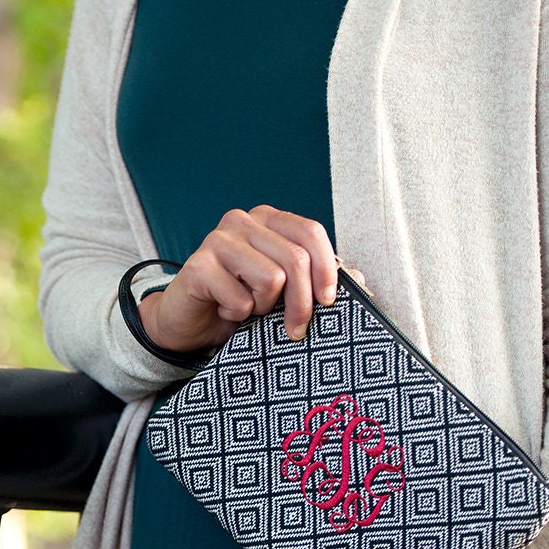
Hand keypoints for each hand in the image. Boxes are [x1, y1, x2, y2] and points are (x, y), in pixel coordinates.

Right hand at [138, 205, 353, 352]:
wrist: (188, 323)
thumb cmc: (239, 302)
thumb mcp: (282, 291)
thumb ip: (316, 279)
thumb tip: (360, 277)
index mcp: (267, 219)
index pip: (311, 232)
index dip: (327, 269)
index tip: (328, 303)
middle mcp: (242, 220)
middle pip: (295, 259)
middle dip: (302, 302)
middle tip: (297, 330)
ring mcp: (217, 239)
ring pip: (271, 278)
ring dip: (264, 307)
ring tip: (250, 309)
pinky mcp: (198, 265)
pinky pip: (241, 298)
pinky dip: (238, 315)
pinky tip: (226, 311)